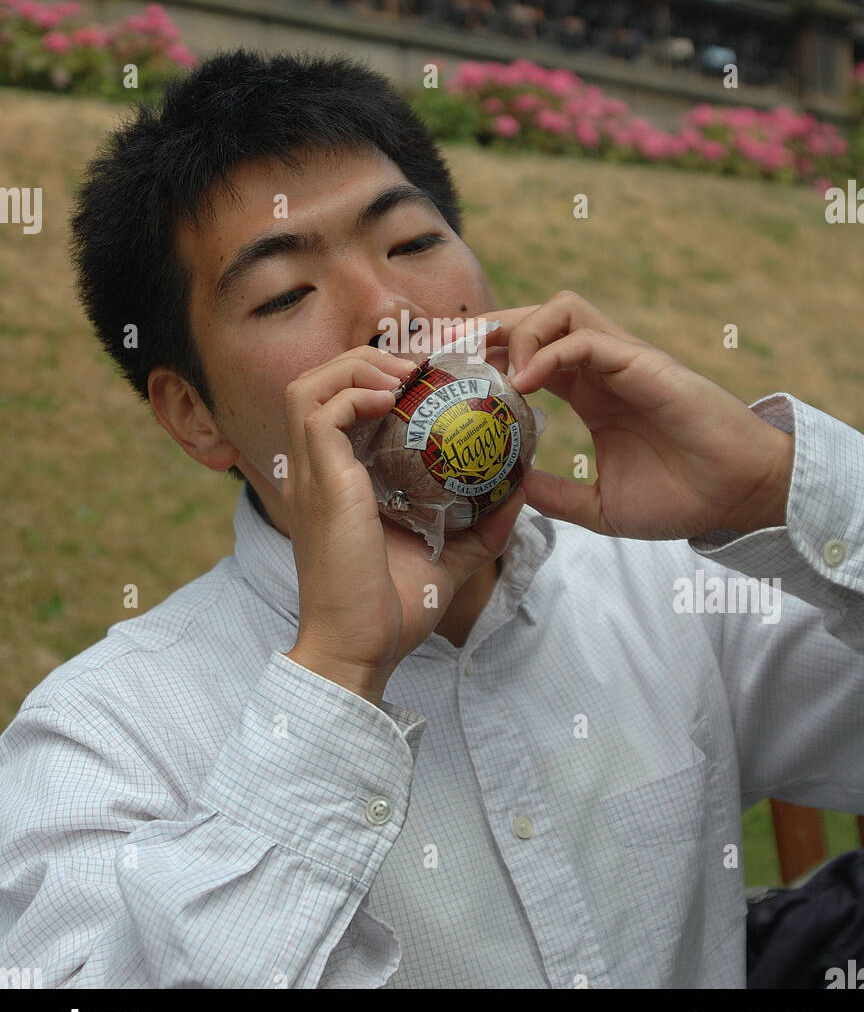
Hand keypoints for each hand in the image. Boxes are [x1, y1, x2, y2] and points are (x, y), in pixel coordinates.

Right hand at [280, 345, 526, 695]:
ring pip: (308, 387)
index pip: (336, 405)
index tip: (424, 380)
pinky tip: (394, 399)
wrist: (360, 650)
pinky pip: (322, 414)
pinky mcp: (318, 484)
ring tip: (403, 376)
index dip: (373, 380)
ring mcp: (311, 476)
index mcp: (333, 482)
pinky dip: (356, 395)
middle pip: (316, 383)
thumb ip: (481, 525)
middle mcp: (314, 472)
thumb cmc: (393, 611)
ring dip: (355, 369)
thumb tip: (519, 493)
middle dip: (364, 361)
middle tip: (417, 370)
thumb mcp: (448, 555)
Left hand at [474, 292, 793, 541]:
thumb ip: (557, 495)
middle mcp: (600, 366)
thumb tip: (512, 491)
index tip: (442, 373)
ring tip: (492, 372)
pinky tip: (525, 384)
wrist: (736, 497)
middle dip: (484, 327)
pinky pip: (585, 336)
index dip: (483, 354)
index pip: (525, 353)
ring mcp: (622, 359)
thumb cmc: (681, 497)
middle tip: (441, 352)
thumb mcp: (601, 507)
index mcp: (589, 391)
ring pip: (558, 308)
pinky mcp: (642, 362)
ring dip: (517, 330)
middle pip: (532, 319)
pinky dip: (549, 350)